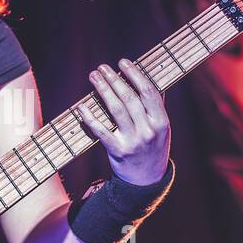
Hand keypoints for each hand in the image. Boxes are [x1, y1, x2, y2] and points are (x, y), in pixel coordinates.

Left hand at [76, 59, 170, 185]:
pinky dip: (90, 118)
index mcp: (161, 121)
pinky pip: (101, 131)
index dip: (134, 74)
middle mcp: (148, 130)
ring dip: (102, 90)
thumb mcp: (161, 128)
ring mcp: (133, 141)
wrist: (147, 180)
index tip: (123, 62)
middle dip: (114, 79)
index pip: (148, 92)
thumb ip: (155, 105)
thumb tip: (148, 78)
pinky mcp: (118, 151)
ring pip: (115, 110)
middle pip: (129, 98)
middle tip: (102, 68)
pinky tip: (81, 107)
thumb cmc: (152, 147)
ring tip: (94, 77)